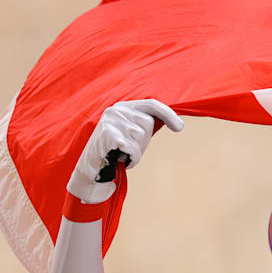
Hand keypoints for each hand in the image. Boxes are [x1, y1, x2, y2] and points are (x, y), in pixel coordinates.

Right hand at [67, 99, 182, 203]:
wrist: (91, 168)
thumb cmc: (115, 151)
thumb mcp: (131, 134)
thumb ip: (146, 125)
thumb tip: (177, 123)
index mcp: (123, 107)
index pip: (151, 104)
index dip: (168, 114)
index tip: (180, 128)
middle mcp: (116, 110)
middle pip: (148, 124)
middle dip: (143, 142)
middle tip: (129, 150)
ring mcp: (111, 120)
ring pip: (141, 137)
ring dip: (136, 152)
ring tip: (122, 154)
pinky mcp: (108, 133)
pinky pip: (132, 148)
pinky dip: (131, 158)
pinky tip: (119, 159)